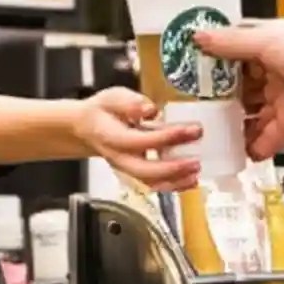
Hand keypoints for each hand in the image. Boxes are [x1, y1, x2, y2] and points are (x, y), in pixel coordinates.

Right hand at [73, 87, 202, 191]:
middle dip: (173, 167)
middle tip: (196, 159)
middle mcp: (119, 158)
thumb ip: (130, 102)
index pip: (139, 141)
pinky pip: (155, 185)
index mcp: (111, 137)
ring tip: (196, 172)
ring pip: (151, 182)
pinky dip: (174, 185)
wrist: (87, 129)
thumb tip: (150, 109)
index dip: (164, 138)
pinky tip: (191, 179)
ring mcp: (127, 169)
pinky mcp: (136, 174)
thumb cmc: (102, 112)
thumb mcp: (112, 98)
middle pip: (145, 170)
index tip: (187, 130)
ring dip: (176, 180)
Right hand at [195, 19, 283, 160]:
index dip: (217, 62)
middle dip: (222, 97)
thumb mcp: (265, 40)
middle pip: (242, 88)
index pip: (238, 53)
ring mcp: (282, 101)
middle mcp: (276, 74)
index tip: (194, 70)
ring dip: (234, 124)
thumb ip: (230, 42)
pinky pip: (267, 140)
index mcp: (271, 47)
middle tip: (197, 105)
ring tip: (210, 132)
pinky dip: (253, 148)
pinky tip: (236, 153)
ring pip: (252, 115)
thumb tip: (198, 37)